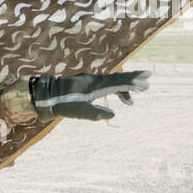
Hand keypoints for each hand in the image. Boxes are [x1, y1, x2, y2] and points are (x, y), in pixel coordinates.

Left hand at [29, 70, 150, 121]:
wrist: (46, 95)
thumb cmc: (63, 104)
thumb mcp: (82, 112)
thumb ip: (98, 114)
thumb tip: (113, 114)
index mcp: (96, 85)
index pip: (119, 81)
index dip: (133, 80)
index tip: (147, 78)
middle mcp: (94, 80)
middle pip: (117, 78)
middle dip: (132, 81)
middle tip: (147, 83)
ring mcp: (89, 81)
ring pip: (110, 82)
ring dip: (122, 88)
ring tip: (130, 102)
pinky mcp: (84, 84)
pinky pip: (103, 84)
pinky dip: (111, 89)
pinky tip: (112, 98)